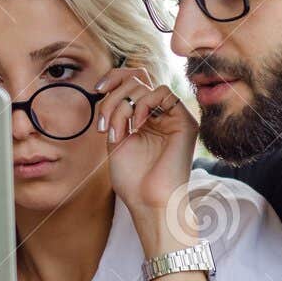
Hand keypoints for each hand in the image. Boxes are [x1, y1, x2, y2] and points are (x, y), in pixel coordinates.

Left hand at [96, 66, 198, 220]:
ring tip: (117, 132)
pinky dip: (143, 104)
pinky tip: (136, 125)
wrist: (149, 202)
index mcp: (144, 116)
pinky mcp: (185, 121)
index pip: (133, 80)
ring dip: (122, 105)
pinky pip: (163, 93)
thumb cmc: (132, 179)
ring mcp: (173, 116)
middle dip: (112, 96)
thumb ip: (115, 112)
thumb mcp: (116, 138)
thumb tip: (105, 87)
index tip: (96, 90)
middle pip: (137, 78)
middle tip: (104, 126)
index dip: (113, 78)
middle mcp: (160, 113)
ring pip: (146, 85)